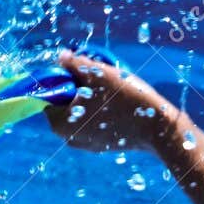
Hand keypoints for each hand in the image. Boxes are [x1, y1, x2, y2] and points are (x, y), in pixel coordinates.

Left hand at [44, 51, 175, 152]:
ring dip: (88, 97)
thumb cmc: (123, 99)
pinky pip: (92, 122)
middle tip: (96, 79)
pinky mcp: (100, 146)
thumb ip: (73, 63)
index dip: (62, 77)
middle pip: (64, 103)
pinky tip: (115, 104)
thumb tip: (60, 57)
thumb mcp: (95, 73)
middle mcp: (68, 138)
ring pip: (79, 112)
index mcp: (59, 122)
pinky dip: (99, 111)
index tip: (81, 71)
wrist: (155, 128)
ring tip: (108, 90)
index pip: (49, 93)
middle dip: (76, 88)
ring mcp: (85, 144)